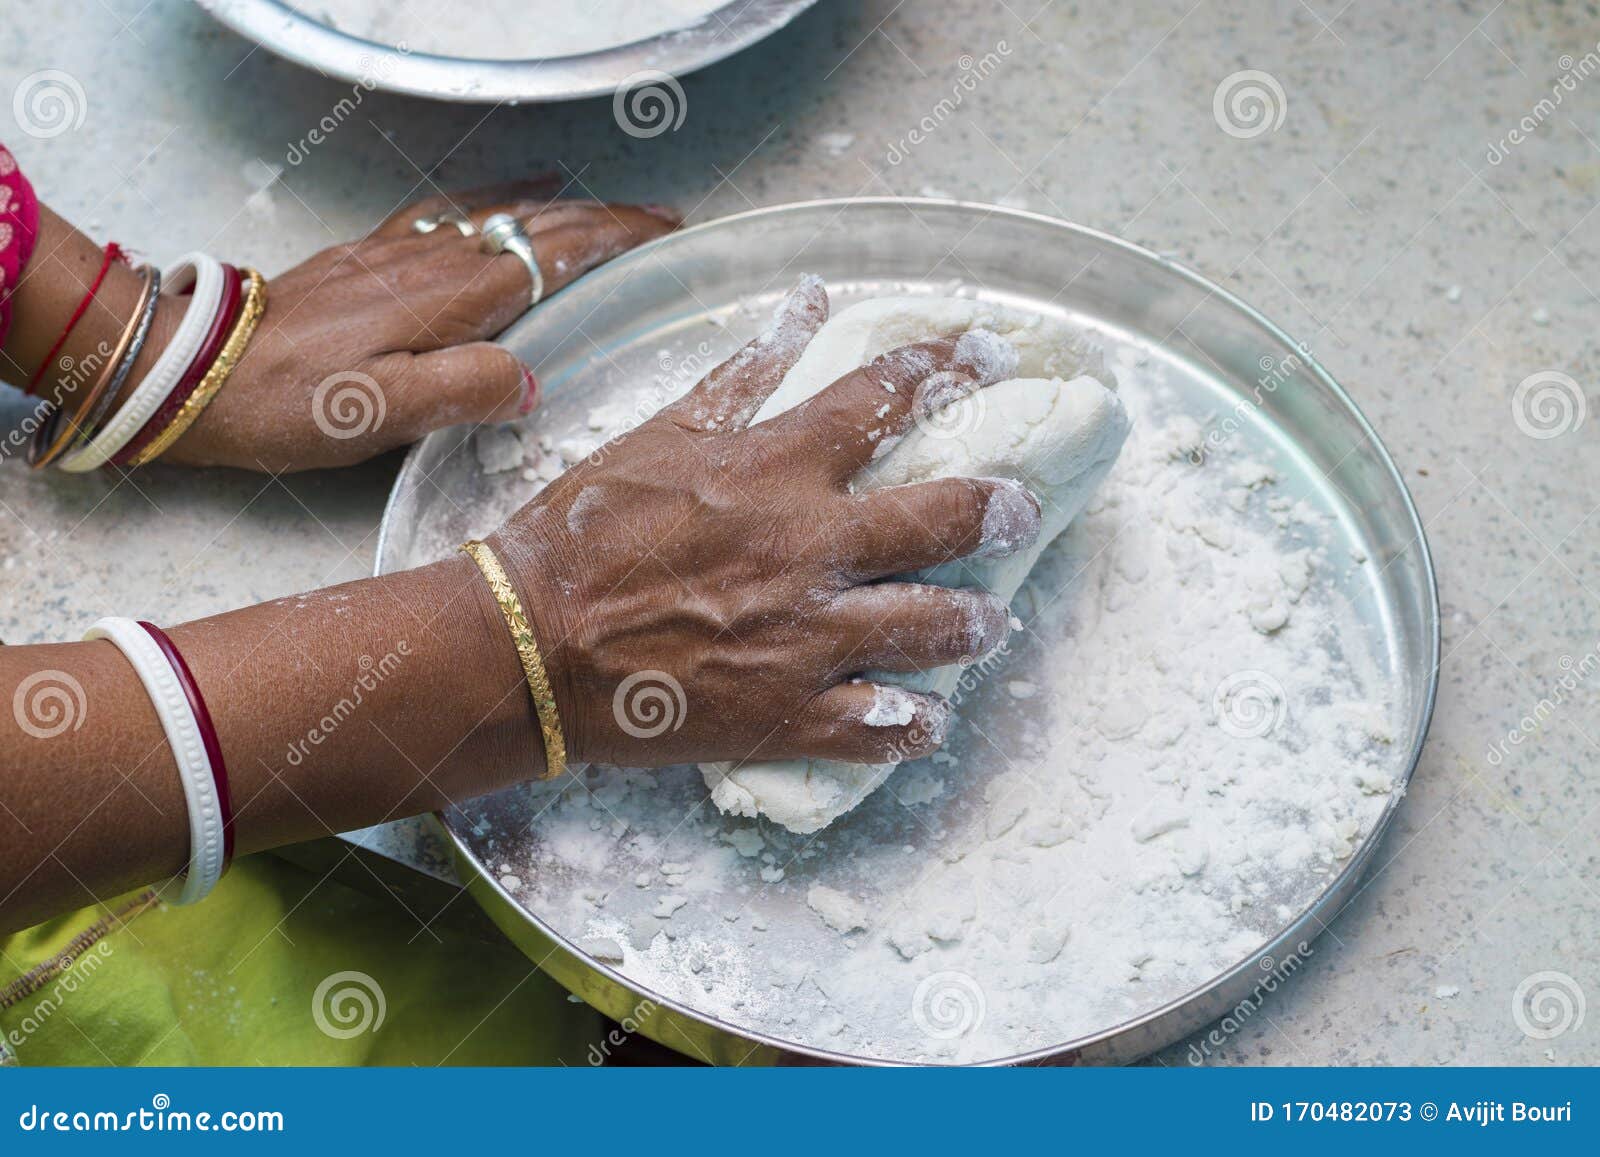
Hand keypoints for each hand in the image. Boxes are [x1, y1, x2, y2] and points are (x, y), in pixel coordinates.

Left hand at [158, 184, 676, 471]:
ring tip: (608, 212)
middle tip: (661, 222)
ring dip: (562, 210)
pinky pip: (450, 210)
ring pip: (500, 214)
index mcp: (452, 299)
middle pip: (538, 226)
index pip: (556, 256)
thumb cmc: (294, 402)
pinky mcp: (371, 257)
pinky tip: (508, 195)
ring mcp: (400, 252)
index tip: (666, 236)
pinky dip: (496, 197)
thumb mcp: (387, 414)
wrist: (199, 369)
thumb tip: (531, 378)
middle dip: (606, 220)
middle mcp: (433, 262)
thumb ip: (467, 389)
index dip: (616, 242)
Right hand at [485, 277, 1041, 769]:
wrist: (527, 645)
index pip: (885, 397)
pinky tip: (930, 721)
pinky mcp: (785, 713)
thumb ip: (741, 374)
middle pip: (941, 517)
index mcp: (774, 469)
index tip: (991, 352)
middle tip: (1020, 508)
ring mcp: (804, 637)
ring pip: (931, 627)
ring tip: (990, 622)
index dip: (950, 365)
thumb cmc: (581, 535)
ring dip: (974, 622)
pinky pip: (878, 728)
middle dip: (997, 508)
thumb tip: (806, 306)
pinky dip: (913, 727)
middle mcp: (806, 548)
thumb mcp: (657, 434)